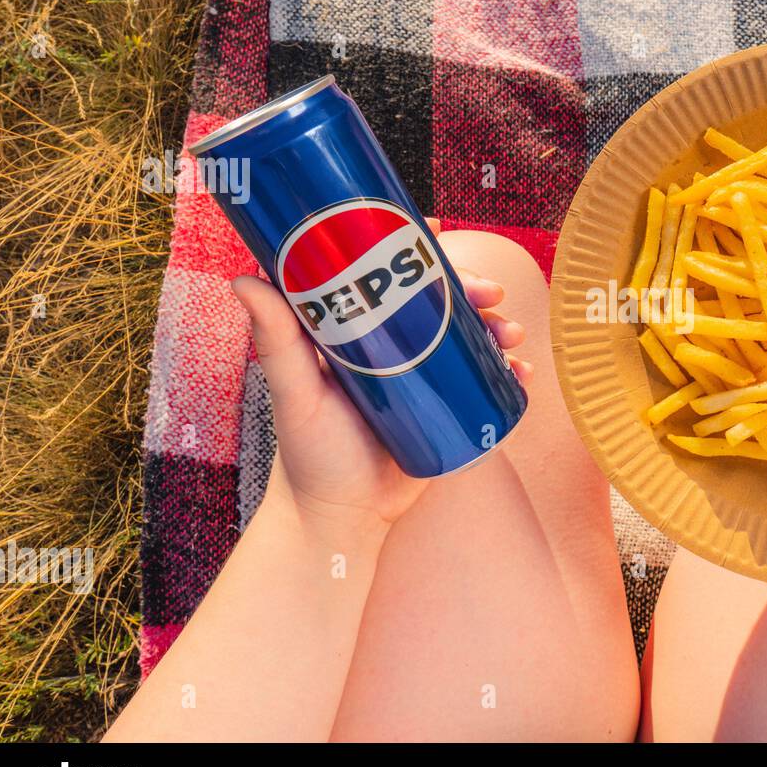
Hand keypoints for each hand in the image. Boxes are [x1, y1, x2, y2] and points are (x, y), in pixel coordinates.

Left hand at [231, 218, 531, 530]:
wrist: (344, 519)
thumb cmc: (309, 455)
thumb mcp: (294, 393)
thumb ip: (275, 340)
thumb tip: (244, 278)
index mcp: (357, 332)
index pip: (393, 279)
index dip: (423, 258)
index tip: (443, 248)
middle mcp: (392, 348)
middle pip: (440, 304)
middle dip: (474, 294)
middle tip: (493, 298)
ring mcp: (422, 379)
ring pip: (468, 340)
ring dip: (498, 330)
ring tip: (512, 339)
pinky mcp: (445, 411)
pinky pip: (482, 384)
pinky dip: (506, 374)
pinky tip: (522, 374)